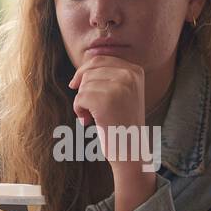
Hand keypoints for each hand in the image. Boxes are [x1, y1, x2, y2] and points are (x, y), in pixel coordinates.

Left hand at [69, 55, 157, 210]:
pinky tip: (88, 122)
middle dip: (82, 88)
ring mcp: (119, 87)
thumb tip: (81, 67)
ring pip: (83, 85)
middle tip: (87, 107)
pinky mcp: (106, 101)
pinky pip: (80, 98)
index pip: (100, 59)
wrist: (130, 151)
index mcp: (135, 70)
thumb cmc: (122, 123)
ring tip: (92, 117)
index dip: (83, 71)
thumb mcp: (123, 93)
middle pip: (89, 70)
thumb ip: (108, 76)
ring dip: (81, 102)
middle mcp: (129, 75)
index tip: (75, 86)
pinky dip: (79, 110)